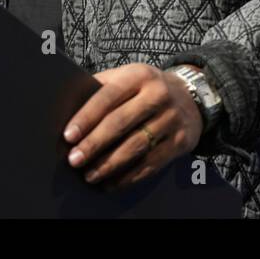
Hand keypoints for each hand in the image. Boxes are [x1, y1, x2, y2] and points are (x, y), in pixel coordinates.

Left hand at [62, 62, 203, 190]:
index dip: (86, 117)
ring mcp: (171, 119)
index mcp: (138, 76)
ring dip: (109, 164)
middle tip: (74, 160)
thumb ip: (102, 87)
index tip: (68, 135)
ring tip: (89, 175)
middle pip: (120, 123)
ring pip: (135, 146)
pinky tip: (111, 183)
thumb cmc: (146, 88)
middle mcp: (157, 95)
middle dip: (94, 144)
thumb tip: (67, 109)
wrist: (192, 95)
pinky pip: (151, 163)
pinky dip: (129, 176)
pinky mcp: (180, 141)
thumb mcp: (128, 76)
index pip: (107, 97)